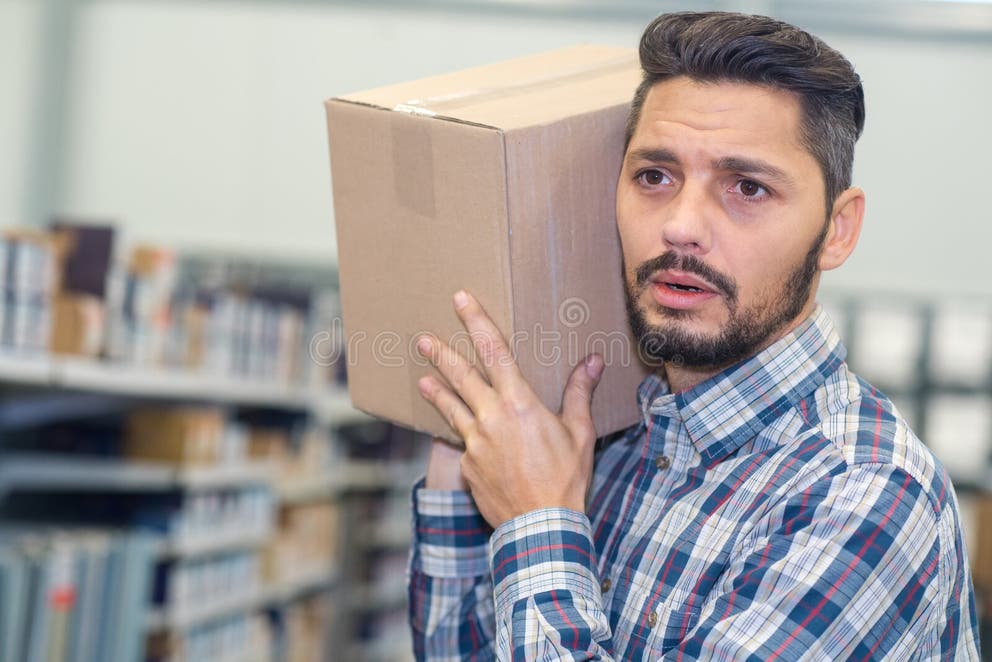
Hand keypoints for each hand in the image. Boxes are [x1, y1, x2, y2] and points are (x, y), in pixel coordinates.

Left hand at [415, 290, 603, 527]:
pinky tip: (459, 432)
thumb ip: (580, 393)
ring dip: (436, 390)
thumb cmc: (566, 480)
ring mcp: (474, 443)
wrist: (541, 527)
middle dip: (442, 353)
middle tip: (424, 338)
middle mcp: (490, 418)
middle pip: (461, 376)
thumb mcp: (580, 433)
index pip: (494, 352)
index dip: (476, 322)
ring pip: (451, 408)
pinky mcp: (467, 466)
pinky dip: (460, 432)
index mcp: (519, 404)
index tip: (461, 301)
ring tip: (422, 378)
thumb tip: (592, 361)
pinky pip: (462, 442)